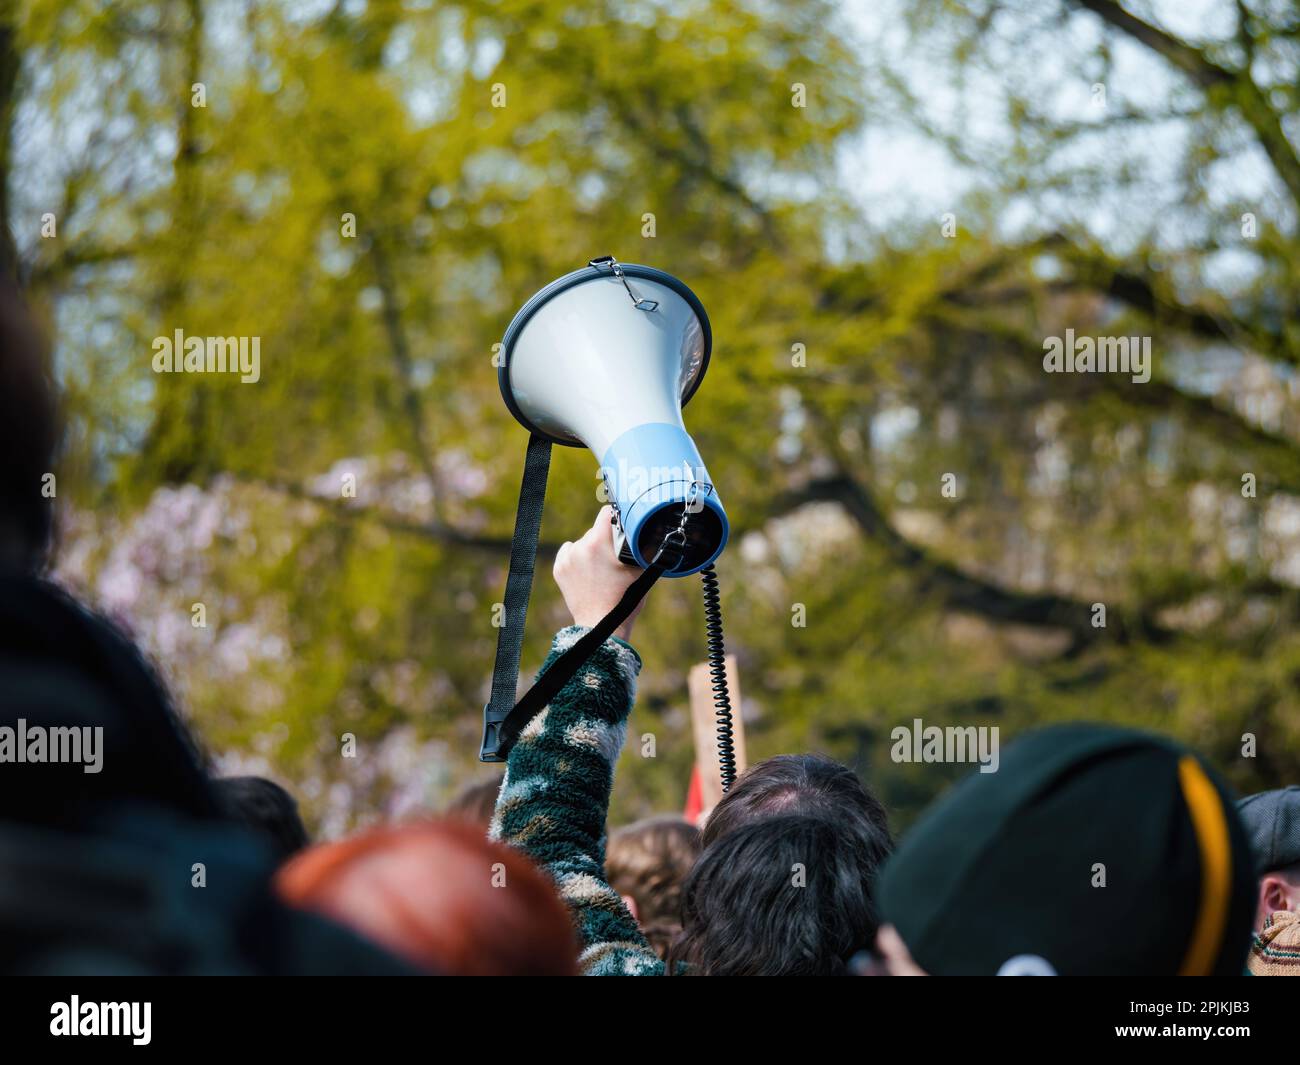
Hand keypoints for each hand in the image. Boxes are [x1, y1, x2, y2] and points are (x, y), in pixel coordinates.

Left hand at [553, 506, 646, 641]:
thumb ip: (640, 546)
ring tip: (602, 570)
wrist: (602, 626)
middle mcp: (580, 546)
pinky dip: (577, 558)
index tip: (622, 522)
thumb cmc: (625, 598)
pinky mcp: (560, 569)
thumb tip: (647, 531)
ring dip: (592, 550)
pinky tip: (588, 572)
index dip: (617, 516)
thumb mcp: (640, 569)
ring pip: (583, 543)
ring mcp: (567, 558)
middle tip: (615, 558)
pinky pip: (569, 552)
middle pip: (596, 530)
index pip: (607, 513)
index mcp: (599, 542)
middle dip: (606, 539)